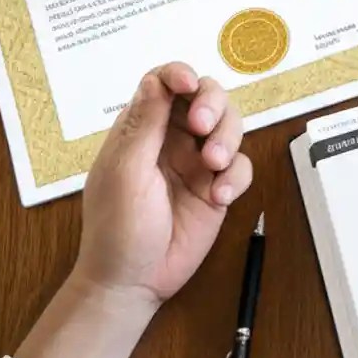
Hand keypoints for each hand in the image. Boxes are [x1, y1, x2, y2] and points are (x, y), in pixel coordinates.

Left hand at [16, 63, 253, 357]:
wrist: (133, 281)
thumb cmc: (116, 227)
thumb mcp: (126, 172)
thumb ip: (144, 125)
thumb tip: (155, 79)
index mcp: (140, 130)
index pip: (163, 85)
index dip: (179, 76)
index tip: (188, 85)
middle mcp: (171, 140)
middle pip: (206, 98)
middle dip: (213, 105)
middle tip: (204, 128)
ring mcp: (197, 164)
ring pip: (230, 128)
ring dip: (229, 140)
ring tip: (214, 166)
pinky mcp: (218, 188)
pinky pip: (241, 168)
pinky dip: (236, 177)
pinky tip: (219, 197)